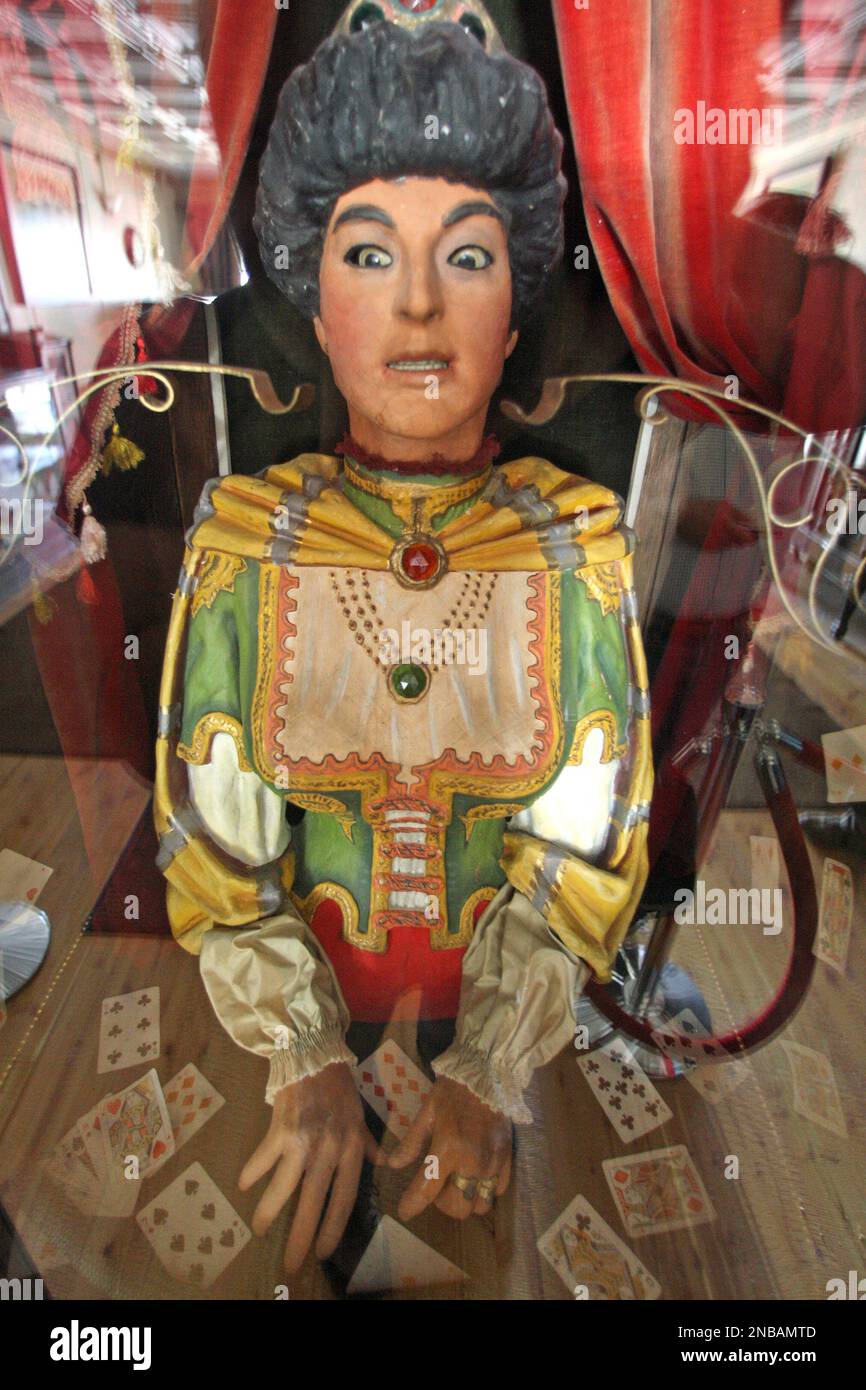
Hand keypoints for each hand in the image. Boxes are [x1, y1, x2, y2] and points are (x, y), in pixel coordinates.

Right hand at [239, 1061, 377, 1272]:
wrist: (314, 1054)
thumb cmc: (338, 1087)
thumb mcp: (359, 1116)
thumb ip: (367, 1143)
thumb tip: (381, 1163)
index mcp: (350, 1149)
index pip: (344, 1199)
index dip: (332, 1228)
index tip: (321, 1251)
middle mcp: (328, 1150)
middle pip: (314, 1202)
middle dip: (301, 1236)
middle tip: (291, 1263)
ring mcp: (304, 1140)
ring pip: (285, 1188)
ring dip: (270, 1211)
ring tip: (260, 1230)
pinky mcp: (280, 1129)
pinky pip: (263, 1159)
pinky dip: (252, 1173)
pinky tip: (244, 1186)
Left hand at [388, 1076, 511, 1220]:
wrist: (487, 1073)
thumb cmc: (452, 1091)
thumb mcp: (426, 1113)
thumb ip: (411, 1143)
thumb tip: (393, 1164)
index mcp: (447, 1148)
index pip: (427, 1190)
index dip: (412, 1206)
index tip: (405, 1211)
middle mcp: (471, 1162)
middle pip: (457, 1207)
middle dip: (443, 1203)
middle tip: (437, 1186)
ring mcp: (492, 1163)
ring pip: (479, 1205)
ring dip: (466, 1199)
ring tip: (458, 1182)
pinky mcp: (507, 1159)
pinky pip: (497, 1190)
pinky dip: (485, 1189)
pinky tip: (476, 1175)